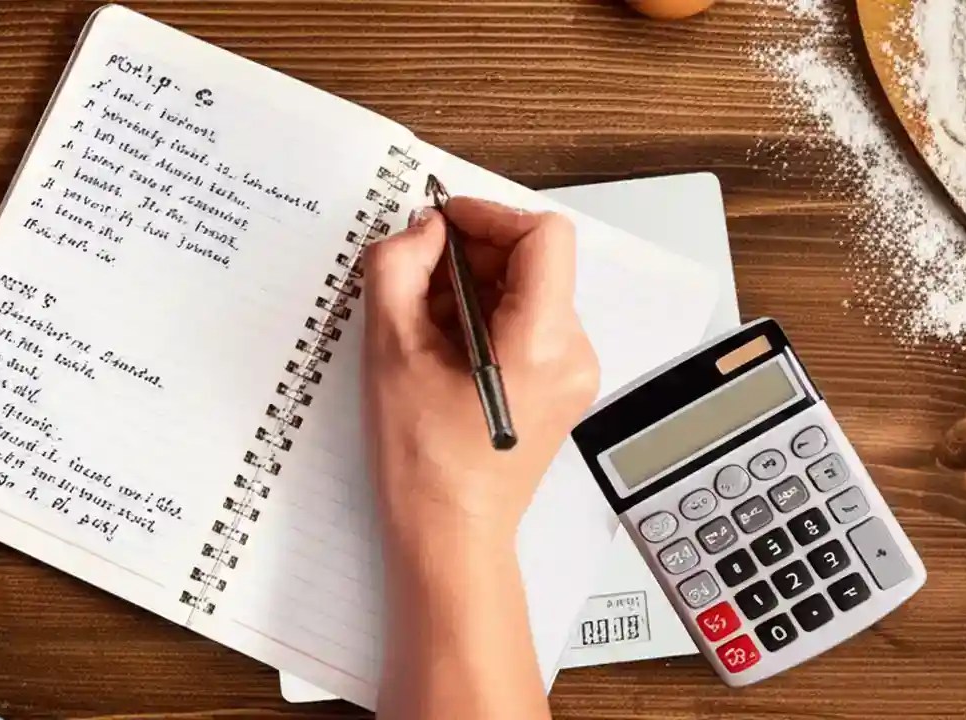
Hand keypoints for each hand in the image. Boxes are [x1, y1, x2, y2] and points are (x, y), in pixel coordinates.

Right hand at [362, 197, 600, 547]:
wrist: (450, 534)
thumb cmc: (423, 462)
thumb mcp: (391, 352)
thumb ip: (398, 268)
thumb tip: (422, 228)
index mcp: (542, 343)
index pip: (544, 235)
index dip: (490, 216)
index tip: (443, 223)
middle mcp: (574, 353)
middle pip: (535, 262)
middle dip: (472, 257)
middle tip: (416, 281)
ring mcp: (573, 372)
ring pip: (529, 291)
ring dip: (474, 289)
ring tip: (424, 329)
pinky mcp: (560, 385)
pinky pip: (529, 323)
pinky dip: (486, 318)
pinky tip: (445, 351)